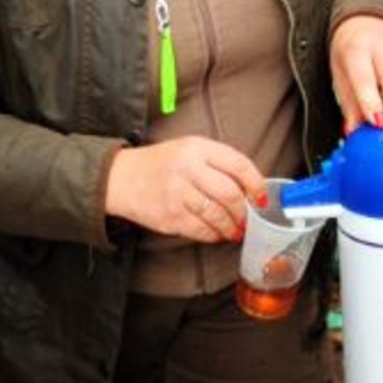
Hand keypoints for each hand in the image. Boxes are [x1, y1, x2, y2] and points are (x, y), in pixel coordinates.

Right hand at [106, 135, 265, 240]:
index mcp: (198, 148)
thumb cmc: (162, 163)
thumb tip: (250, 188)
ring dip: (231, 226)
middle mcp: (188, 169)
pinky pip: (200, 230)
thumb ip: (218, 163)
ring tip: (234, 229)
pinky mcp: (169, 216)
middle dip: (244, 211)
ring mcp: (178, 194)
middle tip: (247, 218)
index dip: (256, 184)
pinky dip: (213, 234)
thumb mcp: (190, 149)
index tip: (262, 197)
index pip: (238, 165)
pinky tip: (216, 233)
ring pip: (217, 215)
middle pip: (230, 194)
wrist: (121, 178)